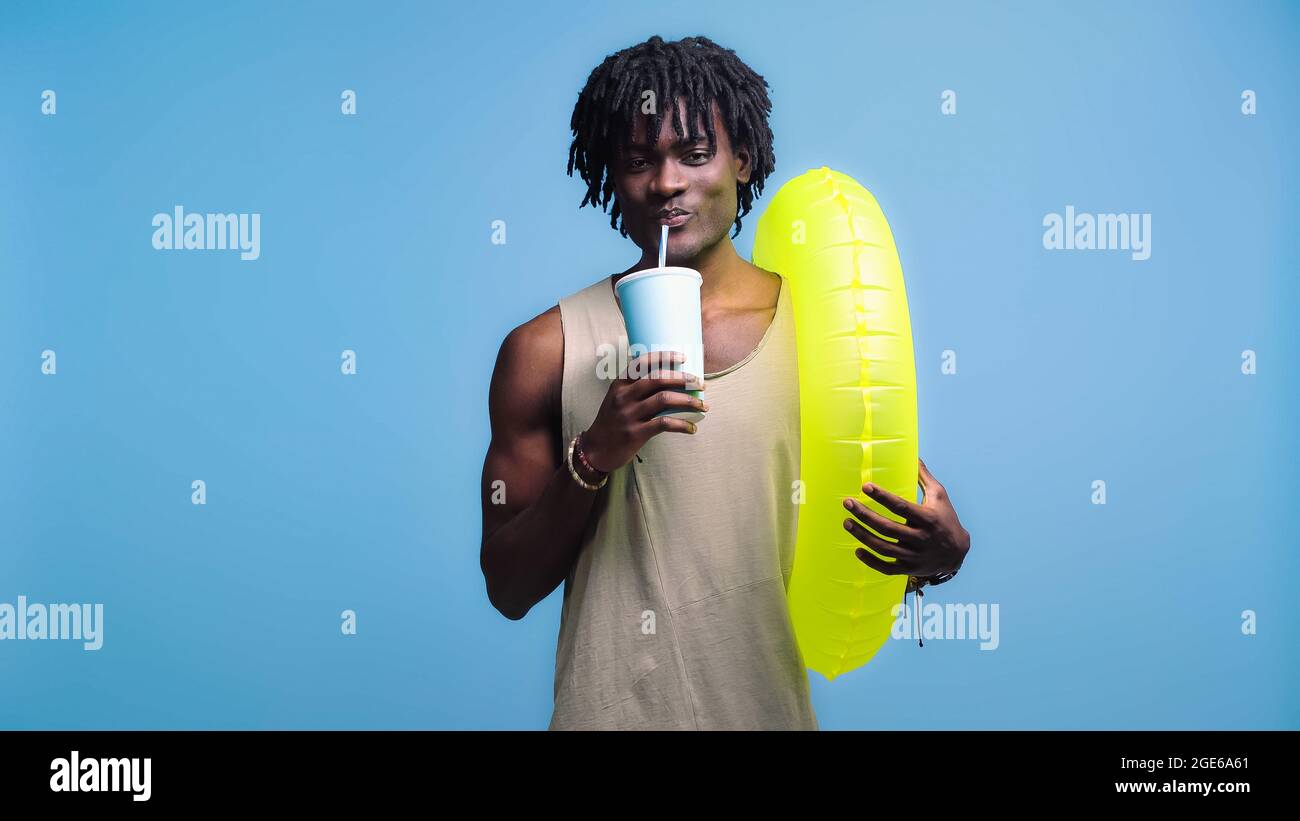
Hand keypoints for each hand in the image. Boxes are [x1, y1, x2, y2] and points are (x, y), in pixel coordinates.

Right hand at [581, 350, 707, 472]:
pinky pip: (664, 423)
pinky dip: (682, 424)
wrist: (595, 451)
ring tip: (703, 405)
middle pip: (658, 379)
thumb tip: (669, 381)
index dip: (664, 357)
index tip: (683, 357)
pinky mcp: (635, 433)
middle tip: (700, 383)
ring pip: (664, 399)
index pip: (642, 363)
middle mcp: (623, 397)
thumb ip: (636, 389)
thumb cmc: (611, 423)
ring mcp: (629, 415)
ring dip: (688, 401)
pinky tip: (692, 427)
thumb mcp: (617, 400)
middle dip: (683, 379)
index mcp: (619, 385)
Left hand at [841, 458, 969, 578]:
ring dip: (862, 535)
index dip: (882, 497)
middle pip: (887, 527)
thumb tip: (915, 455)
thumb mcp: (939, 496)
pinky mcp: (909, 568)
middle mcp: (920, 538)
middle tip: (847, 503)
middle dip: (864, 515)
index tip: (865, 487)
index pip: (901, 507)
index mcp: (928, 518)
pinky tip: (858, 550)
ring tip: (847, 522)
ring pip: (883, 547)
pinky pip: (887, 567)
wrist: (957, 553)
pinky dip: (871, 561)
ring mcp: (914, 555)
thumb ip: (924, 477)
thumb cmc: (945, 519)